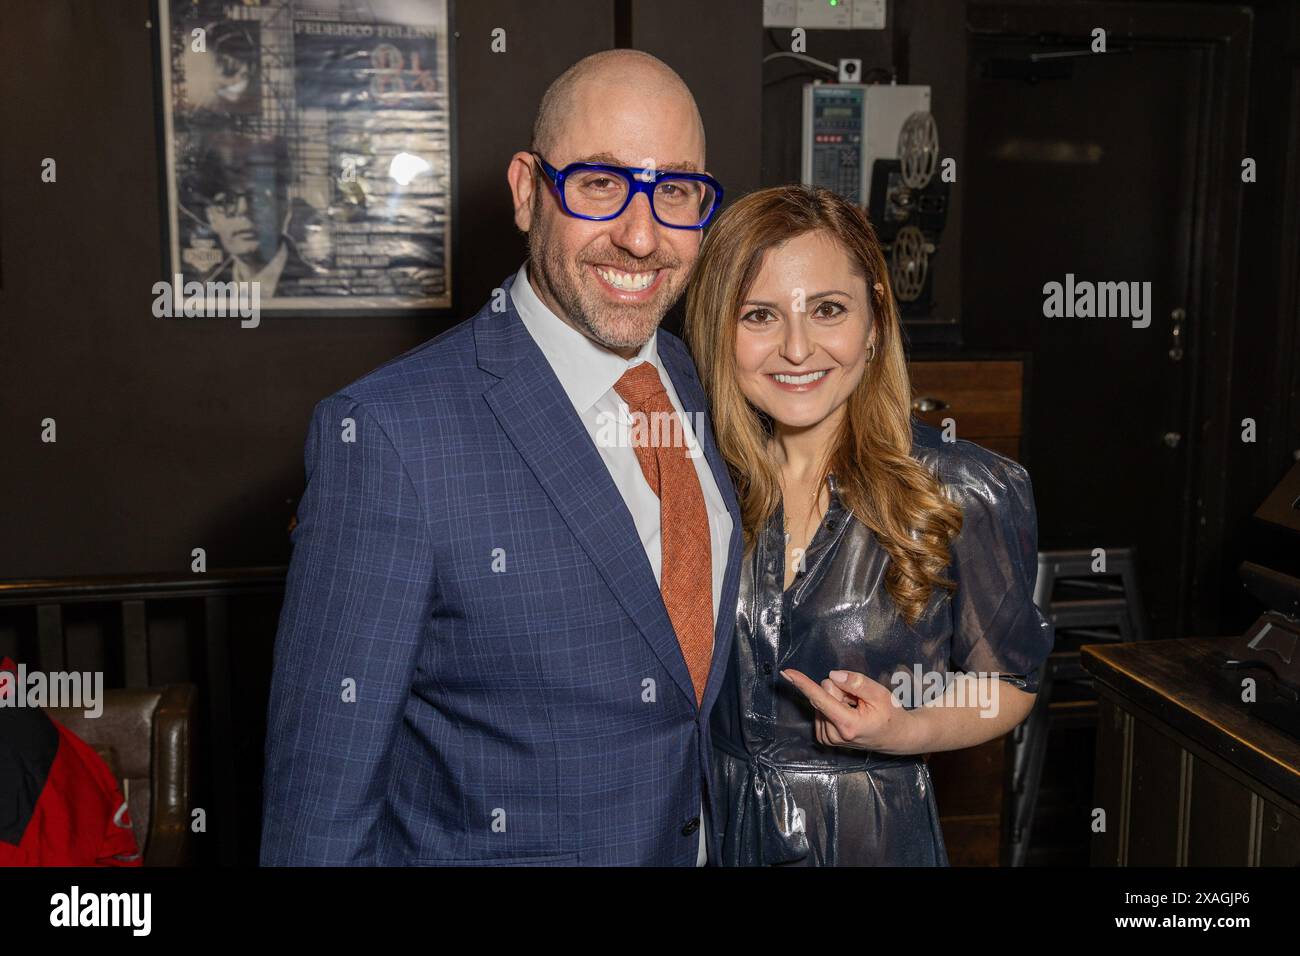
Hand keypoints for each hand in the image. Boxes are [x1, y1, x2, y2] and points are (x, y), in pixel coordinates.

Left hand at [780, 668, 918, 753]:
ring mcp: (828, 738)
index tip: (787, 673)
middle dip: (839, 690)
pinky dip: (834, 707)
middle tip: (859, 701)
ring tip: (856, 708)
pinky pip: (821, 708)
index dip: (803, 683)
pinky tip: (848, 712)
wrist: (894, 737)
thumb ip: (856, 683)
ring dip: (838, 699)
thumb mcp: (880, 694)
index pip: (821, 699)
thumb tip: (832, 676)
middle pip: (824, 693)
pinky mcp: (824, 737)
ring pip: (821, 700)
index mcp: (847, 724)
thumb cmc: (890, 714)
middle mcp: (833, 734)